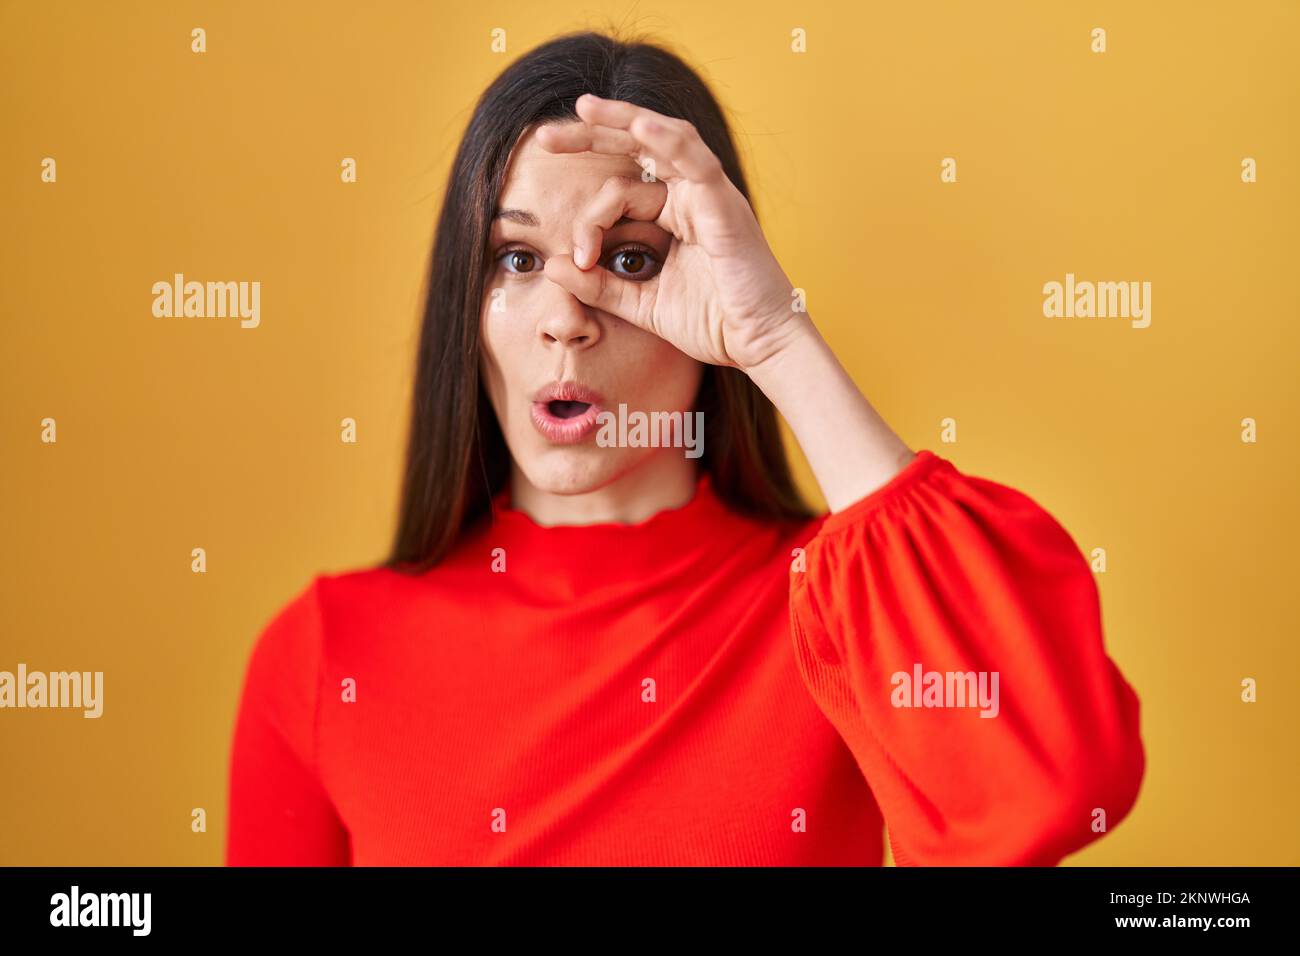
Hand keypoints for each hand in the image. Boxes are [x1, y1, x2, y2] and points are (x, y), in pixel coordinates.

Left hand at [536, 93, 806, 370]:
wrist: (760, 346)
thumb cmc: (713, 324)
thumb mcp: (641, 304)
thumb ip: (599, 285)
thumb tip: (550, 265)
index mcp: (674, 215)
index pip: (621, 191)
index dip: (590, 219)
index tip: (577, 259)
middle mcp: (692, 196)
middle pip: (638, 149)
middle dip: (590, 136)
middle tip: (545, 138)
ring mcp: (710, 196)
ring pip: (665, 141)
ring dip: (624, 120)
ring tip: (584, 108)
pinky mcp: (726, 207)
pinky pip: (697, 162)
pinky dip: (669, 141)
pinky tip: (640, 128)